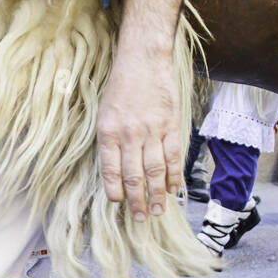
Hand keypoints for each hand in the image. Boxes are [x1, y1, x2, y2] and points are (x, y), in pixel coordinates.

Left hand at [97, 56, 182, 221]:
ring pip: (155, 170)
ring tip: (158, 211)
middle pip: (134, 175)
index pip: (110, 170)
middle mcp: (129, 134)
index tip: (119, 204)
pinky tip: (173, 189)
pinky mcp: (170, 124)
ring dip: (156, 194)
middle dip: (137, 200)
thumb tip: (115, 171)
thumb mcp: (104, 113)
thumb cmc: (121, 87)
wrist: (143, 59)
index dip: (115, 190)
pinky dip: (174, 175)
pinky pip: (173, 156)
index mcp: (108, 132)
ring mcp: (151, 130)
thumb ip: (109, 142)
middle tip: (140, 218)